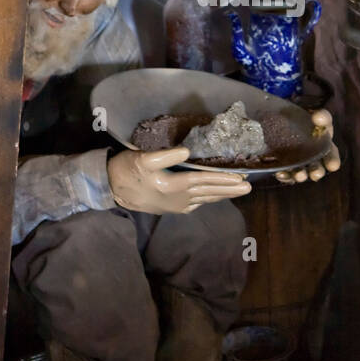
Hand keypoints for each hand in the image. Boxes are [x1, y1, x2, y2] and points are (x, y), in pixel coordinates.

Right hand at [107, 146, 251, 214]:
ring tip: (240, 191)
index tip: (240, 177)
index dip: (223, 178)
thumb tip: (188, 152)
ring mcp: (175, 205)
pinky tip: (215, 197)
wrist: (110, 188)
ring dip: (223, 194)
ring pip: (205, 199)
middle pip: (209, 192)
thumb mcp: (143, 158)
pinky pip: (196, 204)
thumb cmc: (126, 170)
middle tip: (249, 186)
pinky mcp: (171, 208)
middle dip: (230, 189)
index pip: (204, 181)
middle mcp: (178, 198)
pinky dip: (209, 199)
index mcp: (172, 186)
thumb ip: (166, 156)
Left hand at [275, 109, 340, 184]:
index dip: (332, 162)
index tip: (333, 166)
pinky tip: (281, 173)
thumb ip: (322, 116)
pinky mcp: (284, 167)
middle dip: (317, 172)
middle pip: (316, 169)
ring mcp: (298, 165)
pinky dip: (284, 176)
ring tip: (299, 175)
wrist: (287, 118)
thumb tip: (318, 117)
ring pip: (300, 174)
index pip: (331, 157)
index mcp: (325, 149)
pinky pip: (285, 175)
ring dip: (300, 175)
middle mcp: (313, 160)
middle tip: (316, 174)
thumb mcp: (318, 115)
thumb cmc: (307, 118)